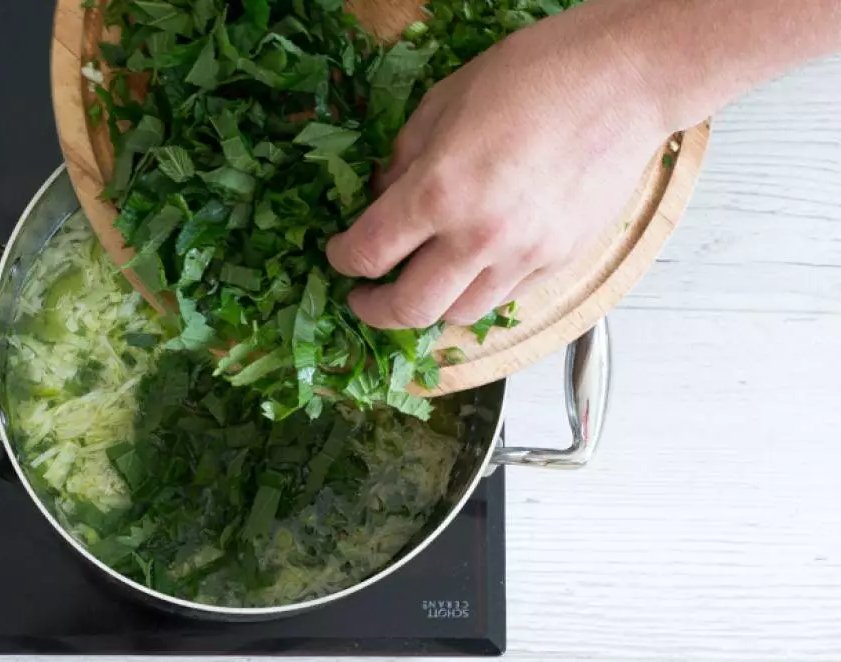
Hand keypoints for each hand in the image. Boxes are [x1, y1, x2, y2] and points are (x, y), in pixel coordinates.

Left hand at [326, 6, 672, 328]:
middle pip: (409, 310)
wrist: (624, 79)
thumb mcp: (443, 103)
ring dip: (429, 304)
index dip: (342, 260)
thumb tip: (380, 198)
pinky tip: (470, 268)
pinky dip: (477, 292)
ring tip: (420, 283)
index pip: (369, 253)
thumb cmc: (534, 74)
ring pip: (459, 314)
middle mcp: (479, 236)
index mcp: (439, 192)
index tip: (338, 255)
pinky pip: (505, 298)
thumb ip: (402, 160)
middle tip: (365, 295)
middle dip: (374, 309)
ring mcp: (524, 255)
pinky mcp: (559, 260)